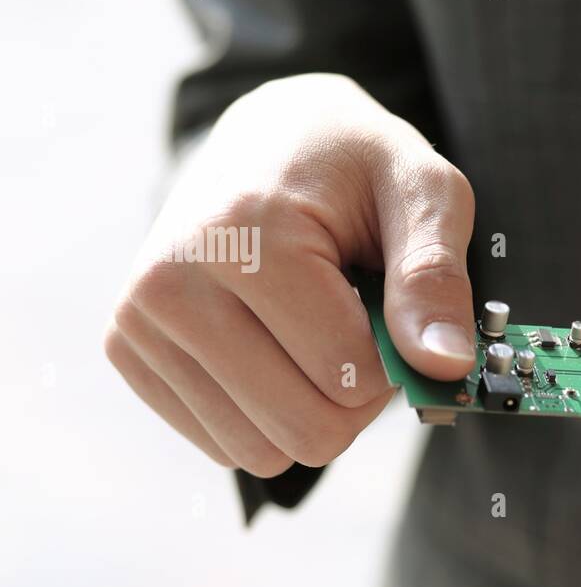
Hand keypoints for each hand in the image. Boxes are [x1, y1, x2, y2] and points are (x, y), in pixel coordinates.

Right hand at [105, 73, 476, 475]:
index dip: (395, 357)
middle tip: (356, 325)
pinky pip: (226, 446)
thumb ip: (437, 279)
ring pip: (263, 452)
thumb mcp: (423, 191)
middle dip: (354, 395)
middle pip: (306, 430)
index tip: (387, 303)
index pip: (350, 375)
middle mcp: (171, 282)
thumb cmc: (355, 165)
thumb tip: (445, 366)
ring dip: (312, 408)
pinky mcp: (129, 349)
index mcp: (243, 237)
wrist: (271, 134)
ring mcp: (140, 320)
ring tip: (313, 331)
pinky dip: (267, 414)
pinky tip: (273, 345)